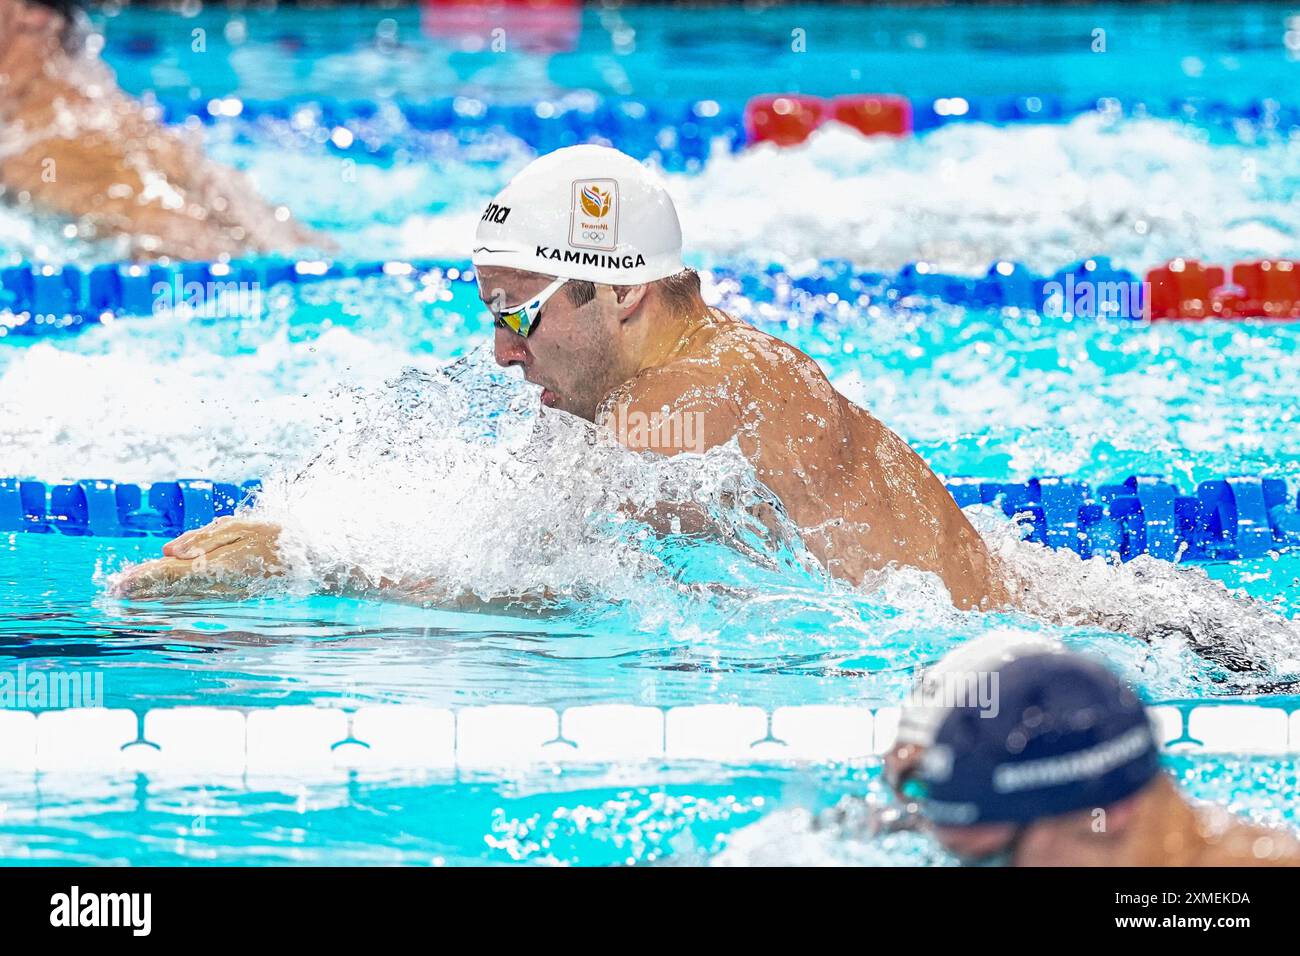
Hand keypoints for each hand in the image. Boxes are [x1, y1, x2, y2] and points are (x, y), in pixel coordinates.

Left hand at [111, 518, 283, 598]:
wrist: (314, 562)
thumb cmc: (279, 537)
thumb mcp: (243, 527)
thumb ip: (205, 537)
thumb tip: (169, 550)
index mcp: (217, 565)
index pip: (170, 572)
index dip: (142, 577)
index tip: (118, 583)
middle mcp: (217, 585)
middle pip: (171, 588)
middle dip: (142, 589)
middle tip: (114, 592)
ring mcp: (225, 594)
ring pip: (182, 597)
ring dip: (154, 598)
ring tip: (129, 599)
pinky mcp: (231, 595)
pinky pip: (197, 599)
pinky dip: (175, 601)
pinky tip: (163, 602)